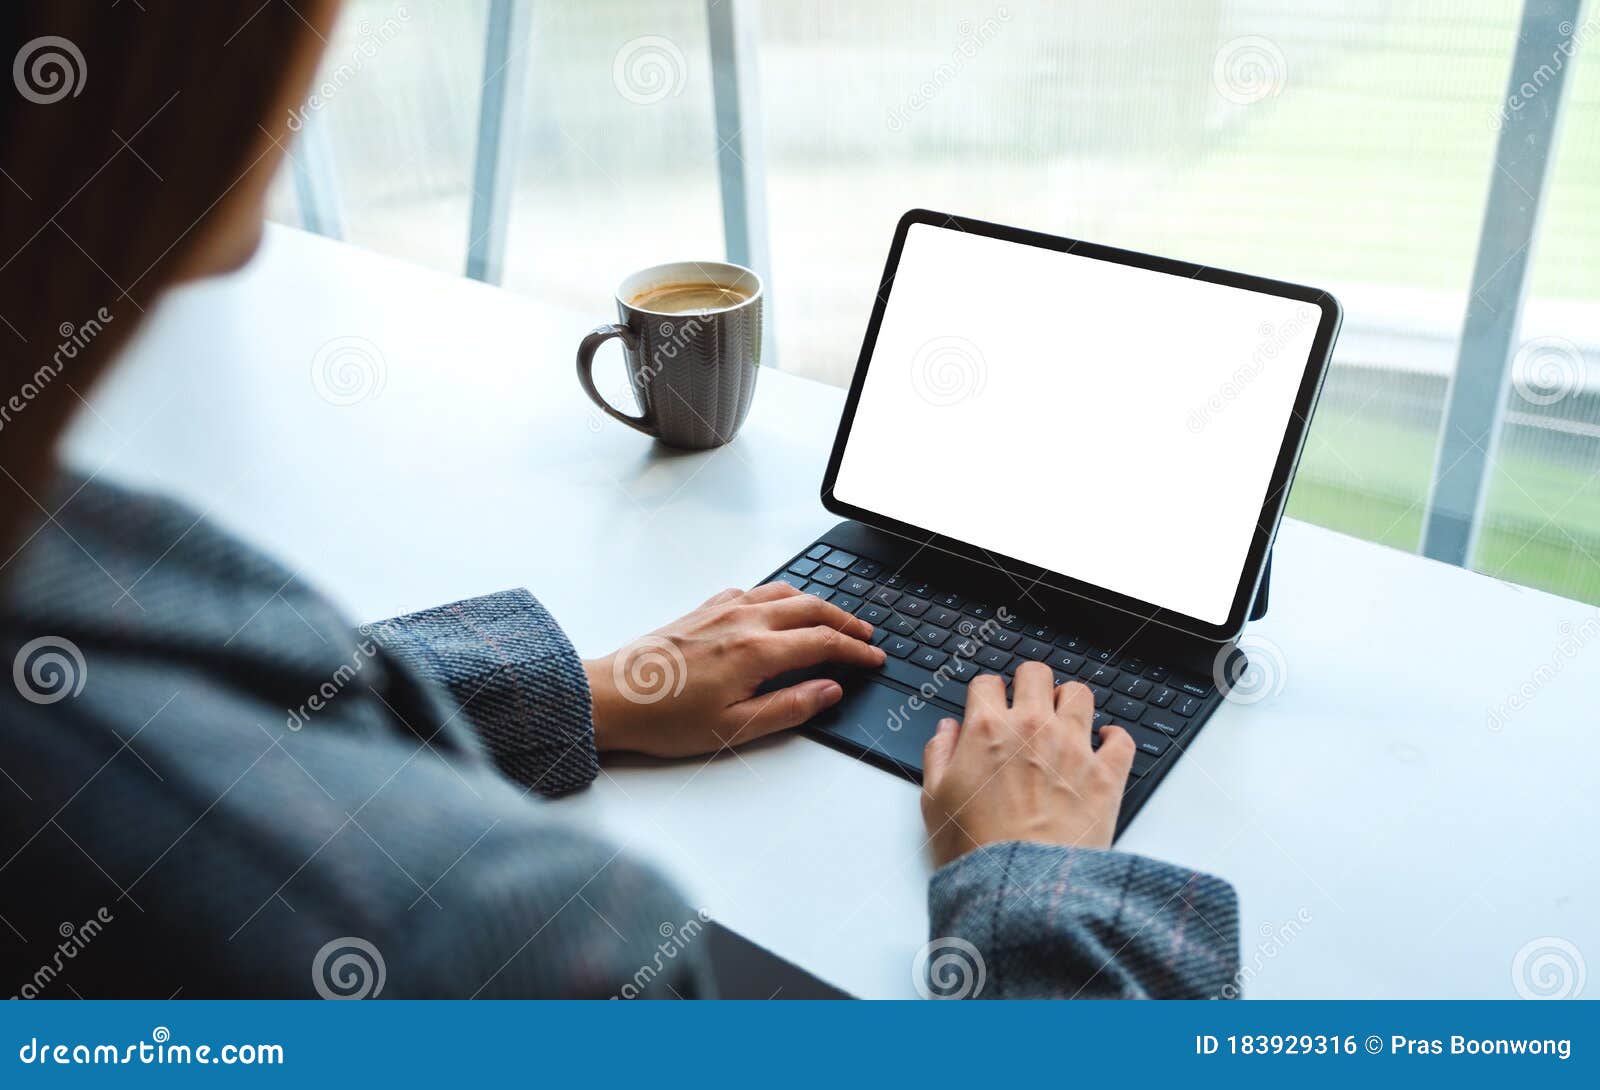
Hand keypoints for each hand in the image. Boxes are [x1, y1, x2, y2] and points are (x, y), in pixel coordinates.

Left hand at [584, 583, 885, 757]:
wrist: (612, 697)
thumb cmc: (665, 718)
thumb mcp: (734, 729)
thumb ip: (789, 707)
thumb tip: (829, 689)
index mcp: (755, 652)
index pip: (823, 643)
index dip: (855, 650)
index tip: (873, 659)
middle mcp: (742, 621)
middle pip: (811, 609)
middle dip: (845, 622)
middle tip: (867, 636)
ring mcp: (722, 610)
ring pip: (785, 592)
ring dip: (817, 604)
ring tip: (835, 619)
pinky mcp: (704, 609)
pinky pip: (754, 590)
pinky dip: (781, 595)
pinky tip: (781, 607)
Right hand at [920, 662, 1135, 867]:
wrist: (1022, 888)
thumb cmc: (975, 852)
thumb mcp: (934, 802)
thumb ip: (938, 755)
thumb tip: (948, 732)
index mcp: (986, 730)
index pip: (987, 682)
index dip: (986, 693)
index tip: (988, 706)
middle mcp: (1033, 728)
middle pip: (1036, 673)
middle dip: (1029, 683)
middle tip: (1027, 703)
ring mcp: (1074, 748)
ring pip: (1080, 694)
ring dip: (1070, 702)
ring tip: (1064, 720)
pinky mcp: (1107, 775)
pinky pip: (1121, 739)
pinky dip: (1113, 738)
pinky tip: (1103, 744)